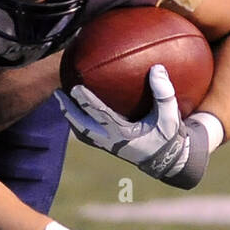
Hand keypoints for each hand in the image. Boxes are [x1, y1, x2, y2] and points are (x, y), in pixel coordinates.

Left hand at [55, 64, 209, 186]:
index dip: (87, 102)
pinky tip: (74, 108)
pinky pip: (87, 133)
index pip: (100, 115)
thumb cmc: (169, 135)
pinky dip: (78, 121)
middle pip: (81, 125)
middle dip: (68, 109)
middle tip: (58, 92)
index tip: (76, 88)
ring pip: (81, 131)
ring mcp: (106, 144)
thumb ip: (164, 94)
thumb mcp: (170, 116)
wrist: (167, 159)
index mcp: (123, 134)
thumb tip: (157, 69)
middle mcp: (110, 140)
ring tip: (60, 98)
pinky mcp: (106, 145)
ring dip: (69, 115)